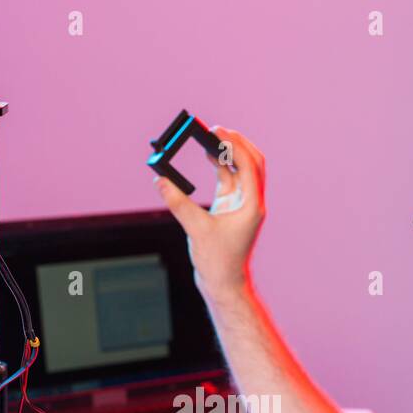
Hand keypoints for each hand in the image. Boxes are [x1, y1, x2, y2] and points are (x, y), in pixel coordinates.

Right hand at [154, 126, 265, 300]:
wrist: (223, 283)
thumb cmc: (217, 262)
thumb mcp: (196, 230)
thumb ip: (178, 203)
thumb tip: (160, 180)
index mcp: (251, 206)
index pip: (249, 166)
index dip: (234, 146)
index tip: (218, 131)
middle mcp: (251, 201)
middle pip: (251, 162)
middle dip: (236, 143)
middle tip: (216, 129)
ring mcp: (242, 203)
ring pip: (240, 168)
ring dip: (227, 152)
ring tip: (209, 136)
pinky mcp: (231, 206)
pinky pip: (228, 178)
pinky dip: (220, 165)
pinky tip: (207, 153)